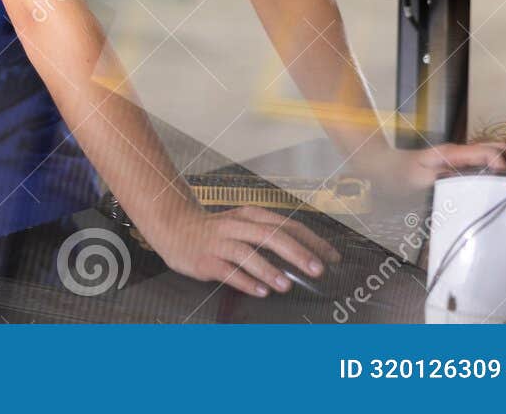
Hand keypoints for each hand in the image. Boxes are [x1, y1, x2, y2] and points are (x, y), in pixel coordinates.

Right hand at [145, 204, 341, 296]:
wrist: (174, 226)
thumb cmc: (216, 230)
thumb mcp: (244, 224)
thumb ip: (270, 236)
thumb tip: (306, 255)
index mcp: (251, 215)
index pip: (287, 225)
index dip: (312, 241)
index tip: (331, 257)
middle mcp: (236, 225)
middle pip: (270, 235)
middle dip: (296, 253)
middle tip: (316, 270)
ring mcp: (219, 242)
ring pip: (246, 252)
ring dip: (268, 269)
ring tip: (285, 285)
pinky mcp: (205, 259)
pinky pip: (227, 271)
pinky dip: (245, 281)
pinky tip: (260, 291)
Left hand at [355, 140, 505, 190]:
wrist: (380, 166)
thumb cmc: (397, 174)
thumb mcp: (419, 181)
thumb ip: (445, 181)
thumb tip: (473, 186)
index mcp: (452, 153)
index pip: (489, 153)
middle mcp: (459, 152)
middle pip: (497, 148)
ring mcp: (459, 157)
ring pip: (492, 154)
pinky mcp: (457, 164)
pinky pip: (483, 163)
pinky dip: (498, 171)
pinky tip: (501, 188)